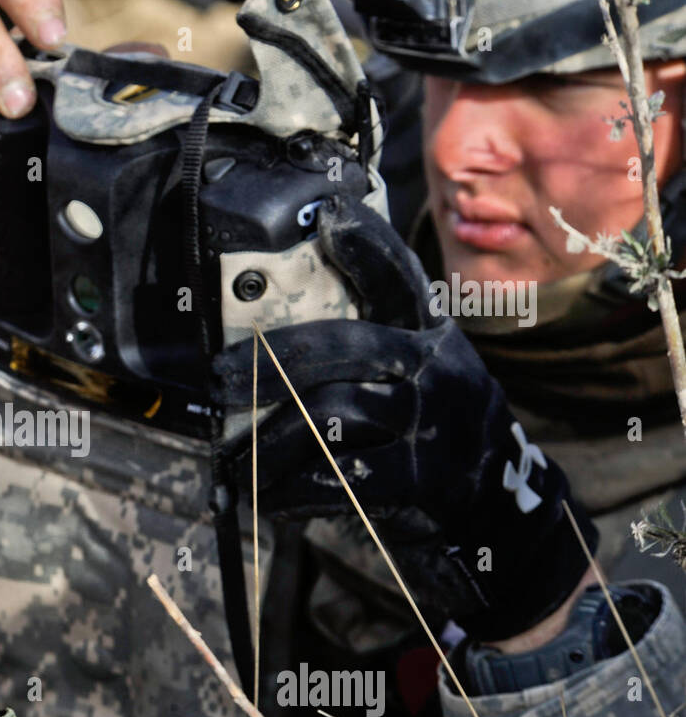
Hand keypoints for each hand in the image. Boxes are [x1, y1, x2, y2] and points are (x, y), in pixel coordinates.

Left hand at [213, 196, 598, 640]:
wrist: (498, 500)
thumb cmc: (430, 423)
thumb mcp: (419, 369)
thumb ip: (369, 344)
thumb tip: (274, 338)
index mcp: (428, 332)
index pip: (398, 278)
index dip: (366, 244)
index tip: (328, 216)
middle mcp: (432, 368)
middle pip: (344, 346)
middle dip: (270, 361)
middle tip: (218, 381)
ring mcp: (428, 422)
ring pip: (329, 415)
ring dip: (269, 441)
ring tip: (234, 460)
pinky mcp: (419, 476)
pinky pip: (339, 476)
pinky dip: (293, 489)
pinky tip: (269, 496)